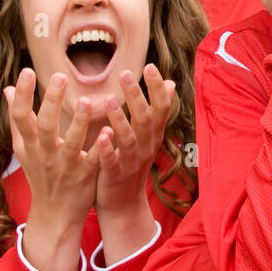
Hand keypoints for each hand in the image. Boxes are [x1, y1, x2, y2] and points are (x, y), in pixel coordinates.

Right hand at [4, 69, 105, 270]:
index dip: (22, 95)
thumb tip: (8, 89)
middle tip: (60, 76)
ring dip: (78, 123)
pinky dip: (100, 148)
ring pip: (70, 143)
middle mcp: (44, 154)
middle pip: (44, 126)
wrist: (53, 216)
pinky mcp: (84, 177)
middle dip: (51, 102)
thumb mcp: (25, 149)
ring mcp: (64, 166)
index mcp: (30, 145)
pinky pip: (92, 161)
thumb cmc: (40, 175)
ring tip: (86, 101)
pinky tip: (110, 132)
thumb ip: (18, 119)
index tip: (26, 71)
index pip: (20, 117)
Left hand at [93, 66, 174, 263]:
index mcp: (152, 135)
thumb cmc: (131, 163)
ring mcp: (131, 162)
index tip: (150, 66)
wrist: (123, 204)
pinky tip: (101, 135)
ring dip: (120, 119)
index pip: (160, 108)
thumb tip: (170, 82)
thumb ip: (156, 111)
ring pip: (129, 139)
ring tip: (108, 100)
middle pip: (145, 119)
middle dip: (136, 96)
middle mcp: (146, 147)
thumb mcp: (147, 136)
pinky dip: (108, 148)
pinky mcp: (115, 175)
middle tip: (125, 73)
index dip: (156, 88)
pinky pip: (112, 161)